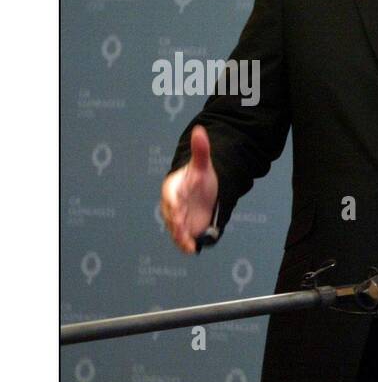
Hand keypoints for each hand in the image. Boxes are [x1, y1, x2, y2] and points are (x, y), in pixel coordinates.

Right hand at [160, 125, 218, 254]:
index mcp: (173, 187)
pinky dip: (185, 244)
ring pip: (175, 228)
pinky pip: (182, 237)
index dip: (173, 201)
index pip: (170, 194)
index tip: (176, 206)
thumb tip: (200, 130)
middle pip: (171, 214)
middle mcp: (173, 204)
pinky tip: (191, 250)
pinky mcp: (185, 228)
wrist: (203, 191)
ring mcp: (178, 217)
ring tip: (187, 245)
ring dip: (180, 236)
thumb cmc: (200, 177)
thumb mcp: (203, 164)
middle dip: (176, 222)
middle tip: (181, 230)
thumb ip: (201, 150)